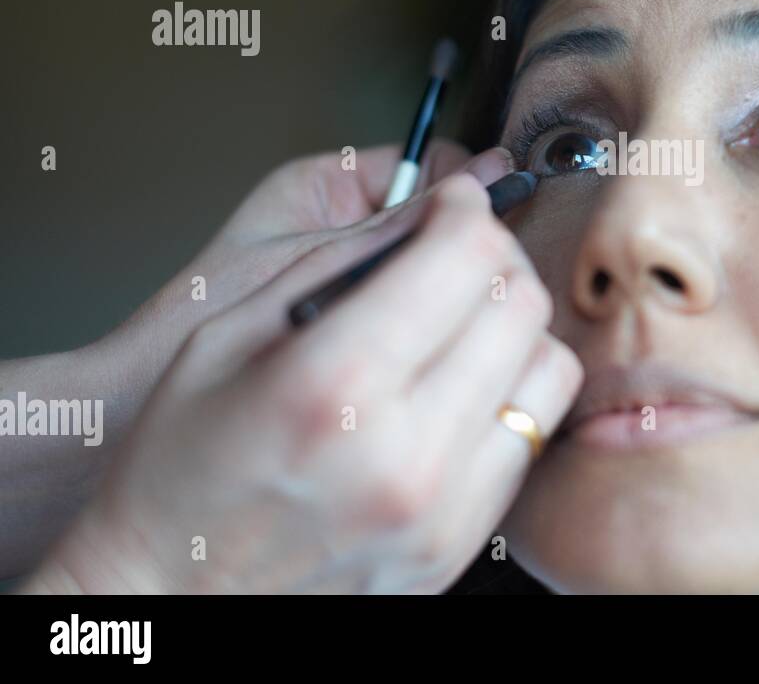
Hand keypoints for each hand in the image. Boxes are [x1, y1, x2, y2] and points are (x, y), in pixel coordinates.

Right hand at [28, 172, 582, 593]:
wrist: (173, 592)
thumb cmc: (179, 465)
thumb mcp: (228, 333)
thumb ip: (340, 264)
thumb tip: (428, 215)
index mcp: (333, 386)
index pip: (464, 260)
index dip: (465, 210)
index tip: (452, 203)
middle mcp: (403, 453)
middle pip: (521, 307)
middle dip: (497, 255)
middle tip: (460, 251)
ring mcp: (441, 509)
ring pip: (548, 370)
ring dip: (515, 326)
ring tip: (464, 321)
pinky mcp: (459, 543)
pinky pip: (531, 438)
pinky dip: (509, 392)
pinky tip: (459, 386)